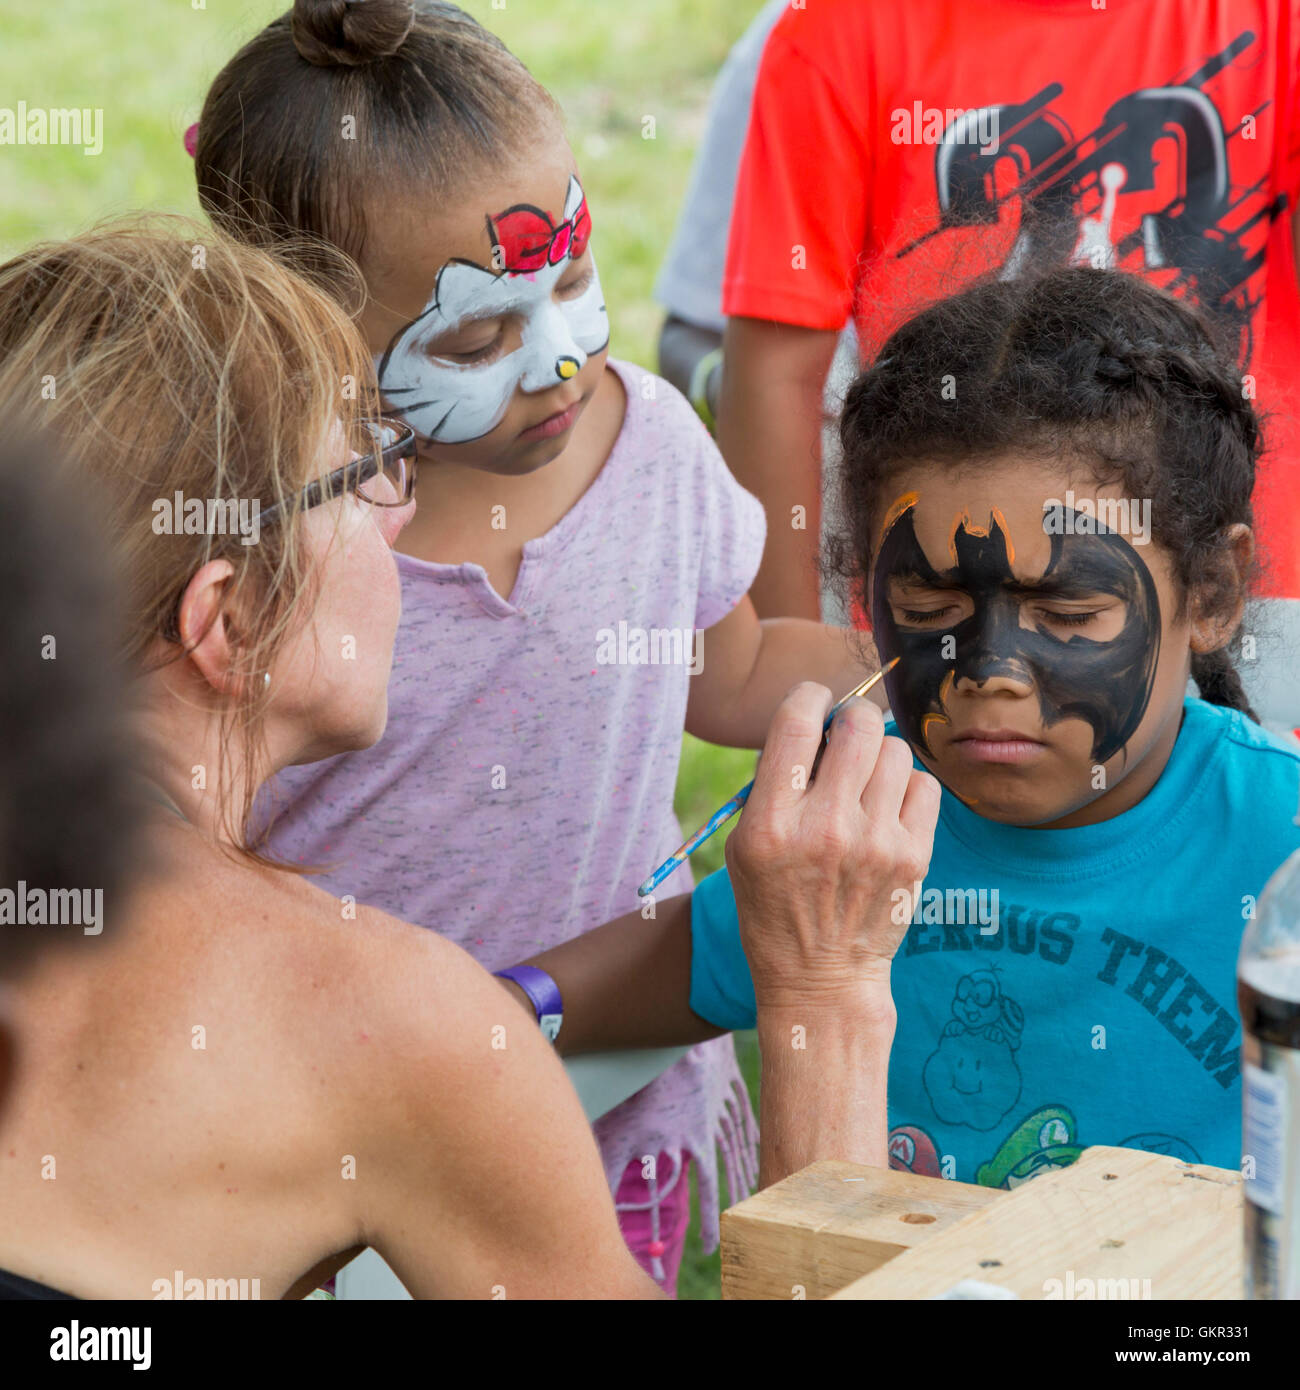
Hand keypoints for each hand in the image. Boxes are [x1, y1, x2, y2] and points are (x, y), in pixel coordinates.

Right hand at [724, 682, 940, 1013]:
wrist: (820, 979)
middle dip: (853, 717)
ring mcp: (875, 843)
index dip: (809, 697)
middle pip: (859, 724)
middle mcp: (825, 828)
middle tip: (848, 734)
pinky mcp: (914, 858)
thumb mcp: (744, 845)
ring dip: (880, 755)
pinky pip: (925, 785)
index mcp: (771, 822)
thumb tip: (818, 721)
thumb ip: (774, 784)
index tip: (813, 703)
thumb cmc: (774, 904)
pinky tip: (888, 809)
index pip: (797, 722)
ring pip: (896, 751)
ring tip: (866, 782)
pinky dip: (907, 788)